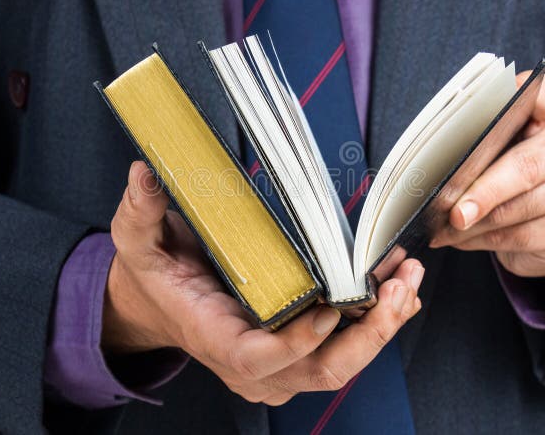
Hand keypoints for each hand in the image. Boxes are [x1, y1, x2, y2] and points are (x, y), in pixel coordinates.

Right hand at [102, 161, 424, 404]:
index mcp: (214, 337)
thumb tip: (143, 173)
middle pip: (320, 371)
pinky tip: (395, 285)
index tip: (326, 311)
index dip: (294, 342)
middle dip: (367, 336)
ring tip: (405, 278)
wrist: (162, 306)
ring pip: (343, 363)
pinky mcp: (298, 352)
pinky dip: (376, 320)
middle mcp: (252, 364)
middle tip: (394, 288)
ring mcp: (279, 365)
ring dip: (382, 325)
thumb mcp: (138, 244)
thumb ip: (141, 212)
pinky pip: (345, 348)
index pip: (257, 358)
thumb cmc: (157, 278)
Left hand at [430, 72, 544, 282]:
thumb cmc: (512, 163)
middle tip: (452, 211)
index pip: (541, 93)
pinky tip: (463, 238)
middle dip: (483, 191)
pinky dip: (484, 240)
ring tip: (445, 228)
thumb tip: (438, 162)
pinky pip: (521, 235)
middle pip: (526, 166)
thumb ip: (481, 136)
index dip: (512, 99)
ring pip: (520, 207)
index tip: (482, 114)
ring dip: (476, 223)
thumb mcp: (500, 139)